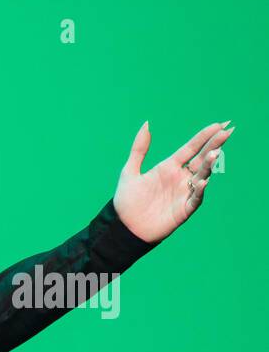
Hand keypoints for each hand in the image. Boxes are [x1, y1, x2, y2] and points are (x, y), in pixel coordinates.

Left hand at [114, 120, 234, 243]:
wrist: (123, 227)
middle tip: (228, 131)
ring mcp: (183, 193)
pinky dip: (199, 190)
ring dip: (208, 165)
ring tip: (214, 153)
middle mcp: (180, 178)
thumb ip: (139, 149)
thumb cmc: (126, 200)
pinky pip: (195, 198)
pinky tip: (202, 181)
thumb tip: (146, 124)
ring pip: (201, 176)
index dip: (204, 136)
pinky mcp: (183, 209)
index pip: (191, 148)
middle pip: (201, 158)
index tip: (219, 124)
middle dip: (215, 145)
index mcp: (169, 167)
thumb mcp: (129, 171)